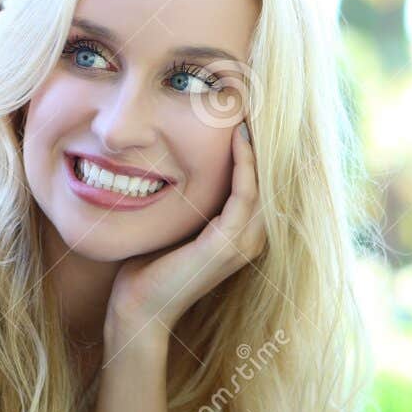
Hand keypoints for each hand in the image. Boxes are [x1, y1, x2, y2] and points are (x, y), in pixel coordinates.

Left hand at [106, 121, 265, 339]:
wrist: (139, 308)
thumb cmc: (150, 267)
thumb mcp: (178, 224)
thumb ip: (192, 199)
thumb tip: (179, 162)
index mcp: (243, 235)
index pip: (262, 183)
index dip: (259, 149)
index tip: (247, 113)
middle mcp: (252, 240)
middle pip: (271, 180)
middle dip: (266, 142)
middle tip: (257, 103)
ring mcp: (243, 244)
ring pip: (264, 183)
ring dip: (259, 147)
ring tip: (251, 113)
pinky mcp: (227, 244)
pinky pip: (246, 194)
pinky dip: (245, 164)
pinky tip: (237, 139)